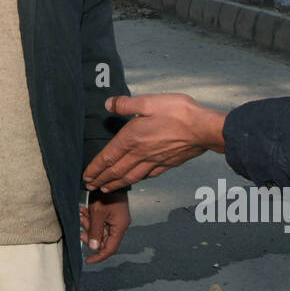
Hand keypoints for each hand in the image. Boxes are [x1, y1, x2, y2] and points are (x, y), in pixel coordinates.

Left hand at [80, 189, 130, 263]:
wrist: (109, 176)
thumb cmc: (106, 194)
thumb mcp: (98, 213)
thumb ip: (95, 231)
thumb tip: (94, 248)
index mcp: (119, 227)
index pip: (110, 248)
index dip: (99, 256)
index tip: (88, 261)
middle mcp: (118, 225)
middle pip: (103, 239)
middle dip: (90, 236)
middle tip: (79, 232)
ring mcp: (114, 219)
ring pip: (99, 229)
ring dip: (88, 225)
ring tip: (81, 215)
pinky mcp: (110, 213)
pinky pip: (99, 221)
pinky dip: (90, 218)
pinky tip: (83, 210)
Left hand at [84, 93, 227, 192]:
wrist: (204, 129)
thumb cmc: (178, 113)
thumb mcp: (148, 102)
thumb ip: (126, 104)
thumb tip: (108, 104)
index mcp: (132, 138)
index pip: (107, 157)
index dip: (95, 168)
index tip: (86, 176)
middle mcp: (140, 153)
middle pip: (115, 171)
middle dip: (101, 180)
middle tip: (90, 187)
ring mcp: (154, 161)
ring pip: (130, 177)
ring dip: (115, 184)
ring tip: (106, 189)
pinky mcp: (167, 164)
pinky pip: (147, 176)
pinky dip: (136, 180)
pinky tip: (135, 181)